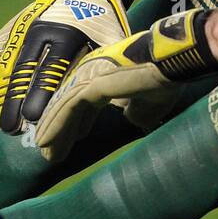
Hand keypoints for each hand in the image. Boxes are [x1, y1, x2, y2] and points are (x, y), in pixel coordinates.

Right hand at [0, 0, 157, 132]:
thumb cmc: (104, 20)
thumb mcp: (113, 39)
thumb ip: (107, 68)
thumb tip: (120, 104)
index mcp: (68, 34)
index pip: (51, 71)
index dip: (40, 96)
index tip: (31, 119)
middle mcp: (42, 29)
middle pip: (23, 70)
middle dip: (14, 100)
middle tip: (8, 128)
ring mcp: (26, 25)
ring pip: (6, 61)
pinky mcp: (16, 25)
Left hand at [35, 8, 217, 159]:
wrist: (172, 65)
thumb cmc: (164, 83)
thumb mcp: (148, 105)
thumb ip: (135, 112)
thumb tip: (130, 118)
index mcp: (108, 76)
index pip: (86, 102)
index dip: (78, 122)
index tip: (75, 139)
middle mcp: (94, 73)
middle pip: (71, 105)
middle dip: (61, 129)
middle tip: (50, 153)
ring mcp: (90, 76)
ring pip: (65, 108)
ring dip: (54, 131)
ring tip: (45, 153)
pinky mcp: (91, 84)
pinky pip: (67, 108)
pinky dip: (55, 126)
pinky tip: (45, 142)